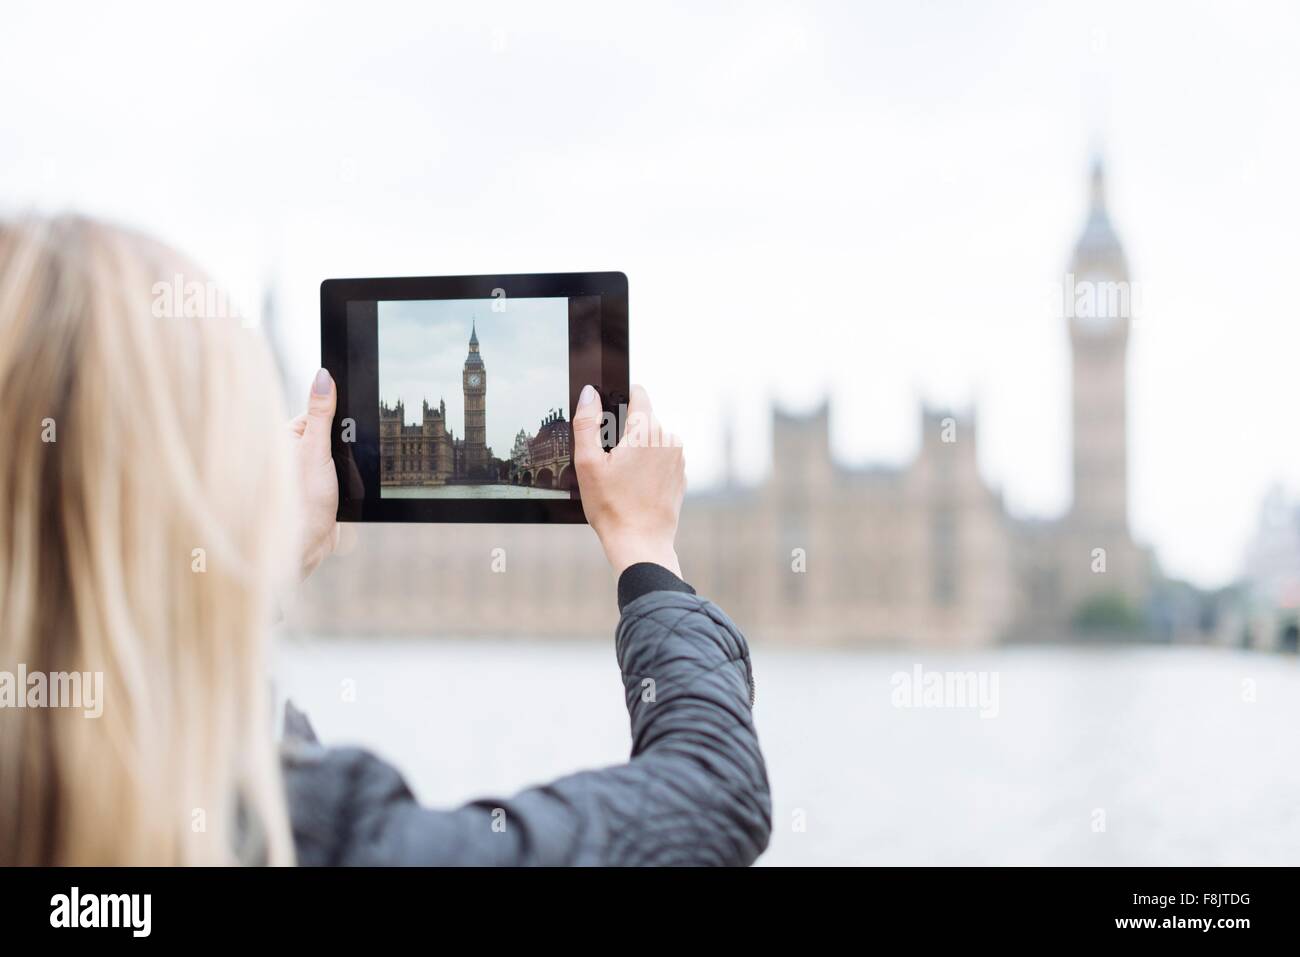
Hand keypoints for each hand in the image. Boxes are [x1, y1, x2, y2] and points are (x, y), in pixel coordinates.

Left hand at [288, 368, 340, 580]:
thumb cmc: (303, 500)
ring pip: (339, 452)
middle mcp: (295, 450)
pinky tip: (344, 487)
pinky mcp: (322, 485)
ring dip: (348, 462)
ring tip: (340, 478)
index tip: (344, 432)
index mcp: (286, 435)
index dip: (337, 419)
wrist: (309, 544)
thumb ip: (321, 413)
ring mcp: (308, 468)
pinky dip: (348, 476)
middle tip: (339, 462)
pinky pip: (342, 470)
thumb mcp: (315, 450)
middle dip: (344, 443)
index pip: (319, 411)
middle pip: (332, 431)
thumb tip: (324, 376)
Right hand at [572, 383, 684, 577]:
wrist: (640, 542)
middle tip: (610, 460)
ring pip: (654, 438)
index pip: (639, 393)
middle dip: (626, 431)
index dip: (621, 398)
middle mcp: (668, 439)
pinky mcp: (681, 474)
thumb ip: (586, 422)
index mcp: (646, 431)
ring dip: (639, 448)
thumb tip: (589, 393)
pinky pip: (662, 457)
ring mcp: (678, 457)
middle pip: (644, 418)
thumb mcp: (587, 463)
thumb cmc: (611, 507)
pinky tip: (636, 486)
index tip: (608, 418)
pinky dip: (650, 464)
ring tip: (623, 476)